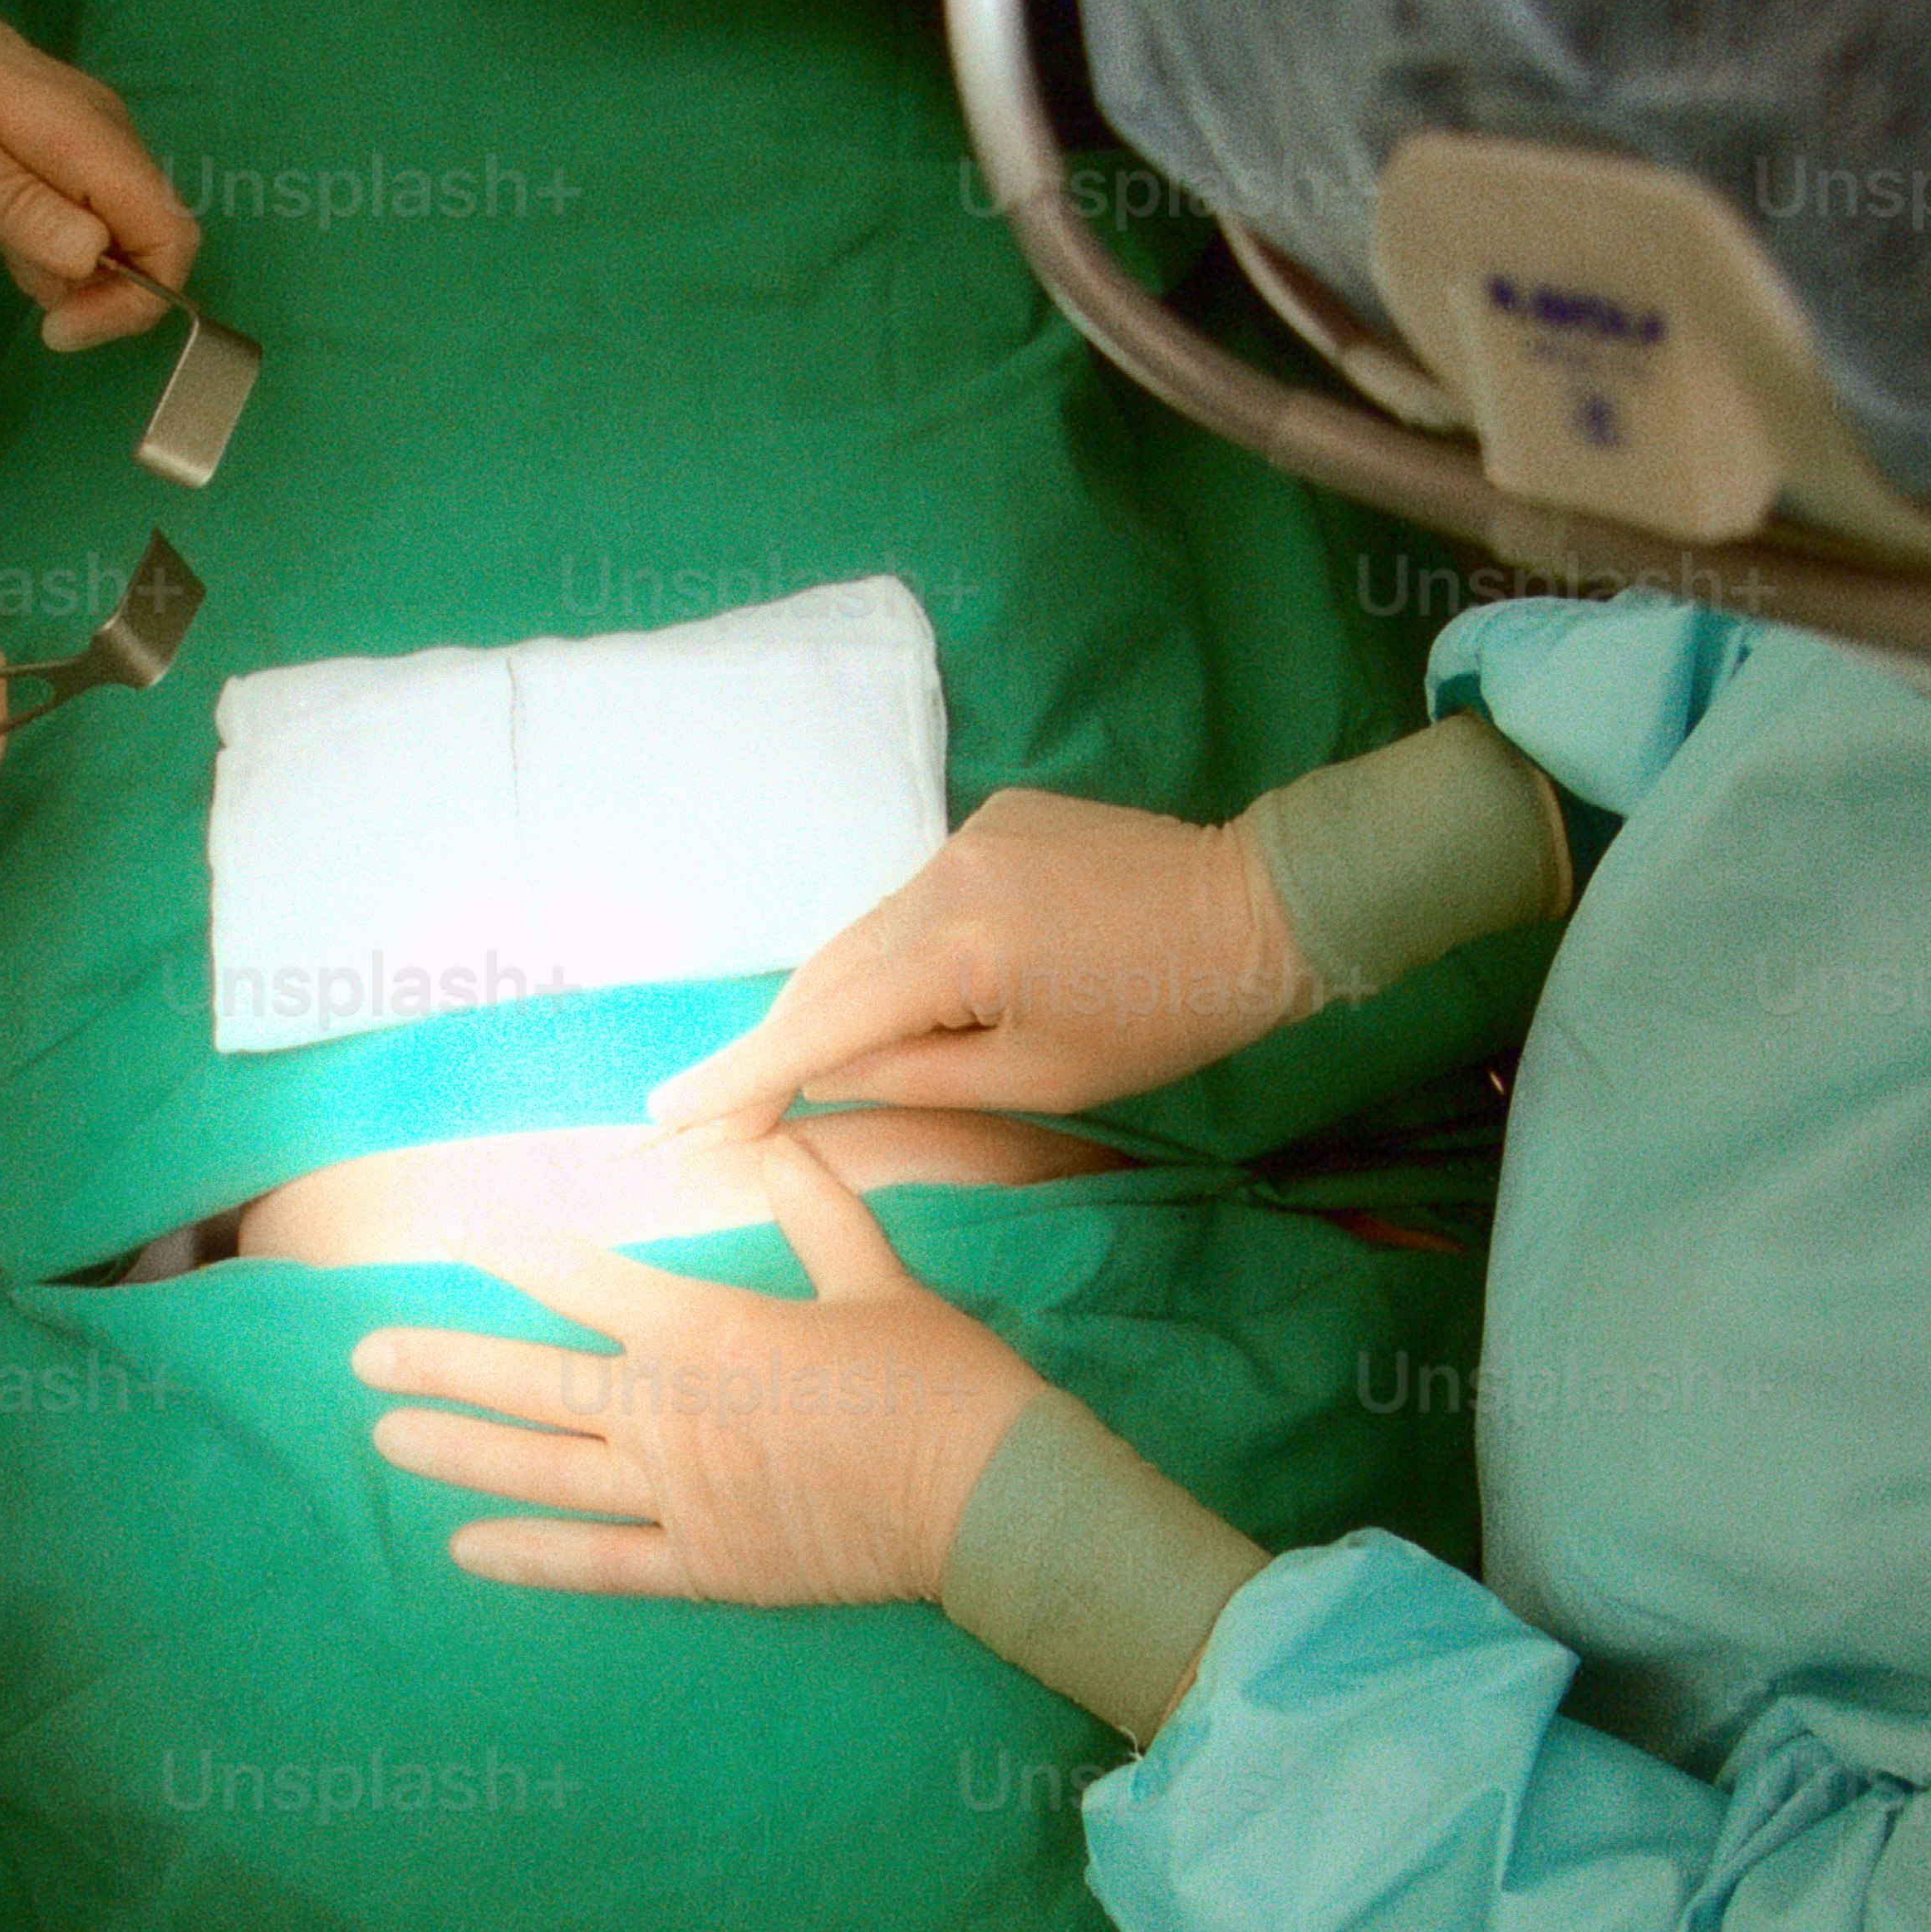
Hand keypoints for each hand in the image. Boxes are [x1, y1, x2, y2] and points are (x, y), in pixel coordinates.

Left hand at [0, 0, 198, 347]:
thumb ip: (7, 197)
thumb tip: (92, 255)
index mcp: (78, 130)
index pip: (167, 233)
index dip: (135, 299)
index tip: (61, 328)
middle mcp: (101, 128)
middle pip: (156, 237)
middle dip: (108, 294)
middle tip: (31, 308)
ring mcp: (86, 129)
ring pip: (123, 228)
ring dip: (79, 272)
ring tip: (1, 252)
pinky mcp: (64, 137)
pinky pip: (90, 208)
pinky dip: (59, 243)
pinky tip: (4, 229)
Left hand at [357, 1134, 1041, 1603]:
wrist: (989, 1495)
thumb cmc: (937, 1379)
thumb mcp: (877, 1276)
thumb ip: (816, 1211)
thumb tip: (780, 1143)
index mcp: (707, 1329)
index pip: (587, 1279)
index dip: (518, 1251)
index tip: (461, 1231)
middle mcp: (671, 1411)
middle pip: (533, 1382)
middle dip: (442, 1363)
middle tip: (364, 1357)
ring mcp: (680, 1496)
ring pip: (544, 1471)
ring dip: (460, 1453)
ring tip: (388, 1438)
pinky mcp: (705, 1566)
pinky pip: (600, 1564)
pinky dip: (531, 1556)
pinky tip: (468, 1549)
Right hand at [649, 790, 1310, 1141]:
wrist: (1262, 906)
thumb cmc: (1166, 1015)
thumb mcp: (1041, 1076)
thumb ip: (919, 1075)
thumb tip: (828, 1074)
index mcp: (957, 948)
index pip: (820, 1023)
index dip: (742, 1075)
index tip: (668, 1113)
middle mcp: (944, 875)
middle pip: (829, 969)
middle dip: (780, 1040)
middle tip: (725, 1107)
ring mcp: (969, 836)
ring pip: (872, 931)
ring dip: (843, 993)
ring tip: (818, 1061)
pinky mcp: (997, 818)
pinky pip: (921, 898)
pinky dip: (904, 949)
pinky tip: (929, 987)